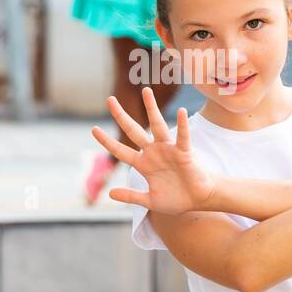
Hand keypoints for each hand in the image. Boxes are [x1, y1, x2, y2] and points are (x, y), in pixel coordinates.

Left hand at [92, 86, 216, 214]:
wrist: (197, 200)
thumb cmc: (175, 199)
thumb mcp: (150, 200)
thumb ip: (131, 196)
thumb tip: (110, 193)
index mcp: (143, 164)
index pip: (121, 150)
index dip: (107, 141)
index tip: (93, 129)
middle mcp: (153, 153)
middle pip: (134, 130)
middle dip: (121, 116)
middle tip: (110, 99)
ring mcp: (168, 150)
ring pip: (158, 126)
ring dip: (152, 108)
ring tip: (146, 91)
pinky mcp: (184, 153)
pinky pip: (183, 137)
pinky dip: (182, 125)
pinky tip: (181, 111)